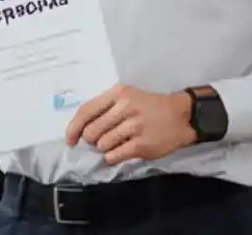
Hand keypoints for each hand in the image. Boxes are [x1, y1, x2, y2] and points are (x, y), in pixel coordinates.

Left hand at [64, 83, 195, 164]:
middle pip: (92, 131)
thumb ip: (106, 107)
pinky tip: (118, 153)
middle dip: (91, 141)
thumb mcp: (128, 96)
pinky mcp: (141, 144)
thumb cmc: (150, 106)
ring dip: (103, 149)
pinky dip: (111, 157)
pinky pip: (114, 155)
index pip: (86, 111)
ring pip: (102, 145)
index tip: (70, 140)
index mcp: (118, 93)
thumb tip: (81, 129)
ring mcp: (134, 127)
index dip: (74, 128)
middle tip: (99, 141)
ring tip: (114, 145)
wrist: (181, 116)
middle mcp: (125, 108)